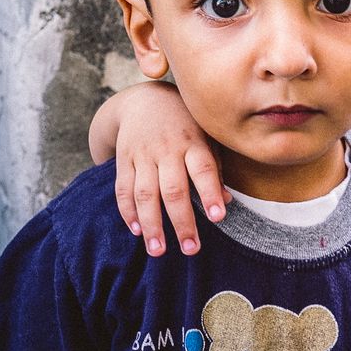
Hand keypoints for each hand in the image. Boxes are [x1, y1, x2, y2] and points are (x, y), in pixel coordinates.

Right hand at [98, 81, 229, 254]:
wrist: (144, 100)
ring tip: (158, 250)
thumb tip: (227, 201)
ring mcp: (143, 155)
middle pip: (174, 189)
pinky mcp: (123, 160)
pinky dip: (128, 211)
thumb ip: (215, 168)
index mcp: (194, 142)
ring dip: (152, 224)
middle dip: (182, 221)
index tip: (218, 217)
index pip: (204, 169)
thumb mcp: (206, 137)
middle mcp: (167, 149)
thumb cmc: (186, 124)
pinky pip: (123, 188)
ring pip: (145, 193)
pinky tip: (137, 230)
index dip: (210, 193)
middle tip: (191, 249)